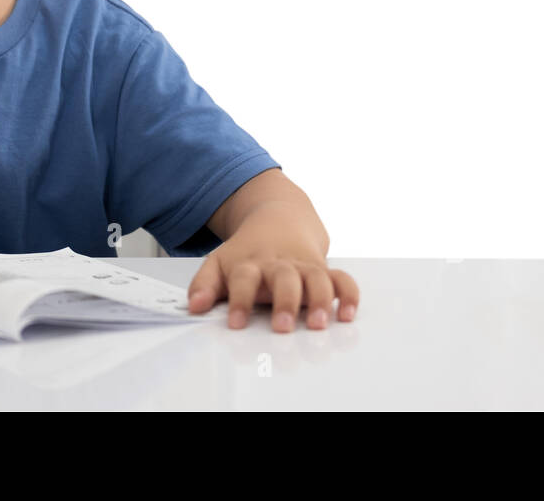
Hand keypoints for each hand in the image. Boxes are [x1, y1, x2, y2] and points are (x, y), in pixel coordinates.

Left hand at [186, 202, 358, 331]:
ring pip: (316, 278)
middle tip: (282, 326)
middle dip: (284, 302)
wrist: (278, 216)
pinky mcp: (324, 269)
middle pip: (284, 279)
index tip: (235, 323)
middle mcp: (280, 264)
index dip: (239, 300)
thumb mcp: (219, 263)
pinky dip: (349, 294)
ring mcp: (304, 266)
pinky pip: (342, 278)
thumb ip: (204, 285)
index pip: (243, 279)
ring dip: (320, 300)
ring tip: (318, 323)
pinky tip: (347, 314)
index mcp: (251, 263)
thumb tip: (194, 306)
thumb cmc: (248, 251)